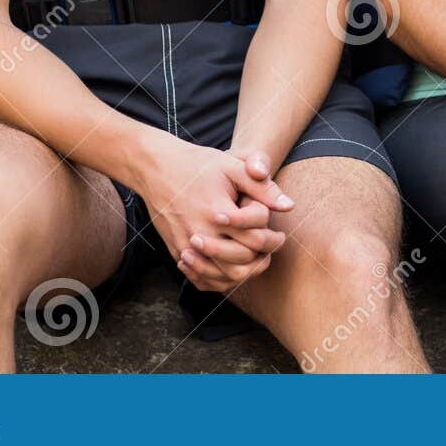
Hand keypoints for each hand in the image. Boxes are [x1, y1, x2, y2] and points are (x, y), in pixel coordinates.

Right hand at [133, 135, 291, 290]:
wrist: (156, 168)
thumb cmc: (198, 165)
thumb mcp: (233, 167)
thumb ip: (262, 187)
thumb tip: (289, 206)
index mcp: (218, 213)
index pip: (255, 241)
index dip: (273, 240)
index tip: (280, 234)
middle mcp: (200, 234)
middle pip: (240, 264)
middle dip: (261, 259)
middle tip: (270, 248)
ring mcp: (186, 247)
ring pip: (221, 278)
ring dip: (243, 273)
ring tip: (254, 259)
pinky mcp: (176, 252)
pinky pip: (201, 279)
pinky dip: (219, 280)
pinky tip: (230, 266)